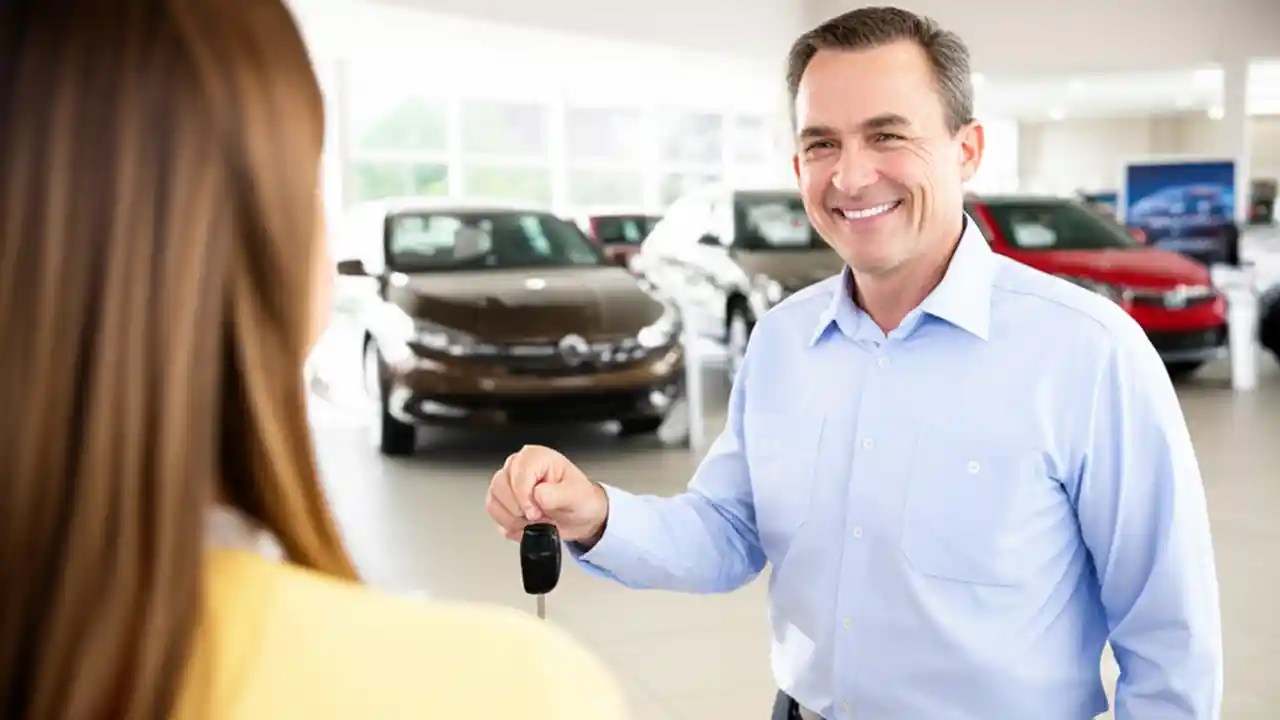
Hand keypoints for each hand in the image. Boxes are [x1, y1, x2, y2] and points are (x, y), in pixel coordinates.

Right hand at [486, 445, 608, 546]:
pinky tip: (526, 524)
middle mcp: (517, 465)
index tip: (536, 512)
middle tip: (537, 517)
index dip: (524, 497)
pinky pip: (494, 513)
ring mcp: (507, 482)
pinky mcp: (502, 499)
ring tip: (534, 520)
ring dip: (513, 519)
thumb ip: (557, 495)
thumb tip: (538, 495)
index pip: (518, 473)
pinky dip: (508, 524)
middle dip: (518, 509)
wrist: (578, 516)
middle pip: (500, 486)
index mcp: (535, 457)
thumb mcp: (576, 496)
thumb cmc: (579, 499)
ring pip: (494, 501)